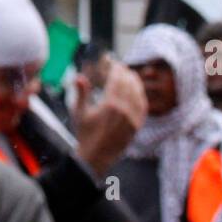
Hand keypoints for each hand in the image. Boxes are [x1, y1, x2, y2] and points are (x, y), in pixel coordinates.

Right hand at [73, 62, 146, 179]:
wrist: (95, 158)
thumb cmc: (85, 135)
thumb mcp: (79, 113)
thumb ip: (81, 93)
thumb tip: (78, 76)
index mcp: (110, 105)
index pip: (117, 80)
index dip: (116, 69)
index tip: (114, 63)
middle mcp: (124, 110)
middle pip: (129, 84)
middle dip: (125, 73)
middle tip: (121, 68)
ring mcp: (132, 119)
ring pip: (138, 94)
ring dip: (135, 82)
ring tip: (130, 76)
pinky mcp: (136, 126)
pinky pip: (143, 107)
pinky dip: (141, 96)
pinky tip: (138, 92)